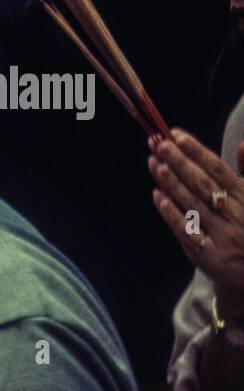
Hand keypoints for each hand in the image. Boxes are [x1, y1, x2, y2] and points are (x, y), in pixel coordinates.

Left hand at [149, 130, 243, 317]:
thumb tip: (242, 144)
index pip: (220, 170)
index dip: (198, 152)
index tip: (178, 135)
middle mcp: (236, 215)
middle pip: (203, 184)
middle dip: (180, 162)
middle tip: (159, 144)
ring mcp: (222, 235)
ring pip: (192, 204)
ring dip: (171, 182)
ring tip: (155, 163)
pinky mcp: (208, 255)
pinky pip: (187, 230)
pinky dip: (171, 213)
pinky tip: (157, 196)